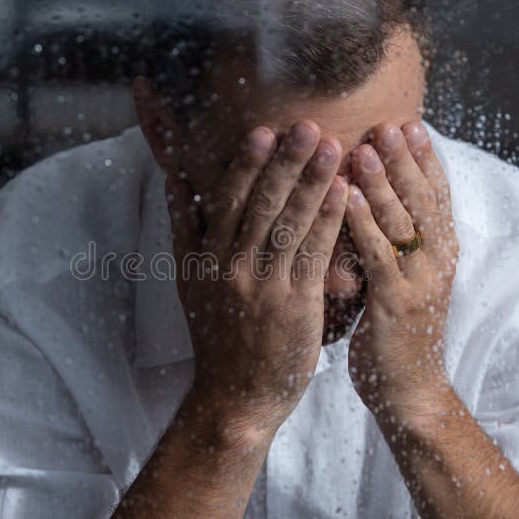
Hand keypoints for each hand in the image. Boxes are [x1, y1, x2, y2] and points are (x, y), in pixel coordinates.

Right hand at [165, 121, 347, 432]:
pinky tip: (344, 191)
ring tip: (330, 144)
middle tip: (306, 123)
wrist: (233, 395)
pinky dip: (329, 219)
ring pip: (288, 222)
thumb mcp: (187, 281)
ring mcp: (262, 285)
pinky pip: (313, 254)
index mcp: (204, 257)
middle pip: (259, 203)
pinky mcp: (294, 305)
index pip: (224, 200)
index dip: (245, 164)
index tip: (263, 130)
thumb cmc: (216, 335)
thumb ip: (183, 228)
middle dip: (284, 161)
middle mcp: (230, 266)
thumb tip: (173, 179)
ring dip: (310, 180)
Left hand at [345, 121, 458, 419]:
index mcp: (439, 253)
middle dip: (405, 160)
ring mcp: (420, 282)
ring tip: (365, 147)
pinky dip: (362, 223)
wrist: (409, 391)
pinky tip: (345, 196)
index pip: (436, 195)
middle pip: (424, 199)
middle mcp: (437, 261)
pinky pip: (378, 255)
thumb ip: (393, 244)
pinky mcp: (397, 304)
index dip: (424, 159)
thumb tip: (373, 205)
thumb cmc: (396, 331)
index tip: (408, 123)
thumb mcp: (401, 280)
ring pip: (404, 222)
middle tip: (388, 122)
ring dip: (384, 183)